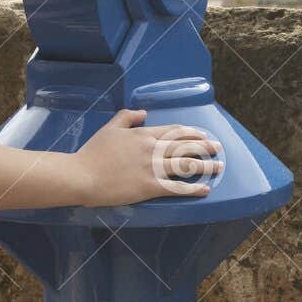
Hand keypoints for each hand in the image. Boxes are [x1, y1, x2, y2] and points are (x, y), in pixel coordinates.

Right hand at [73, 109, 222, 204]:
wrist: (83, 175)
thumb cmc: (93, 152)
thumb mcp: (110, 128)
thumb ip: (127, 117)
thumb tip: (143, 112)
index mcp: (144, 134)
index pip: (174, 131)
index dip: (192, 133)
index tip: (203, 135)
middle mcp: (152, 149)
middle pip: (185, 146)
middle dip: (205, 146)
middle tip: (218, 149)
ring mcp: (152, 168)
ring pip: (186, 165)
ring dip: (205, 166)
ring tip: (219, 167)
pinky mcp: (150, 187)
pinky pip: (177, 187)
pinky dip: (193, 188)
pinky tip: (205, 189)